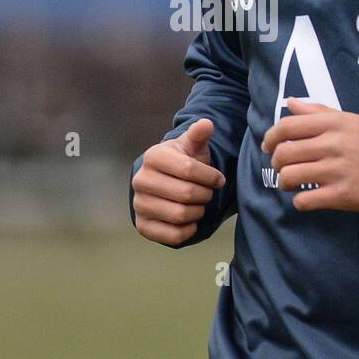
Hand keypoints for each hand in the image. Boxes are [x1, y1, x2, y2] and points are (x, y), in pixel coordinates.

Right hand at [132, 117, 226, 245]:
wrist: (163, 182)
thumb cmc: (182, 163)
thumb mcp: (191, 147)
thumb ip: (199, 135)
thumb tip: (207, 123)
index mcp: (153, 157)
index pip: (188, 169)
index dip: (210, 176)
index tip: (219, 179)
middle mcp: (141, 180)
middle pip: (186, 194)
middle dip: (205, 195)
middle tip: (208, 193)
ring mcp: (139, 204)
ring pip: (180, 215)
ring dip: (198, 212)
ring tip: (200, 205)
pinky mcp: (142, 226)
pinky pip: (172, 235)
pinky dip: (189, 230)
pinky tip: (191, 220)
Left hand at [260, 98, 358, 212]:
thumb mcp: (349, 118)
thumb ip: (317, 111)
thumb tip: (290, 102)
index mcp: (331, 123)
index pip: (286, 127)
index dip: (270, 137)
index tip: (269, 146)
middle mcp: (331, 145)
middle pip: (284, 153)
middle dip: (276, 162)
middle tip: (282, 167)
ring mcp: (336, 171)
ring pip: (290, 177)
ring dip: (284, 182)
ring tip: (290, 183)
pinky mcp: (342, 195)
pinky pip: (305, 200)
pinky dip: (299, 201)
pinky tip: (306, 197)